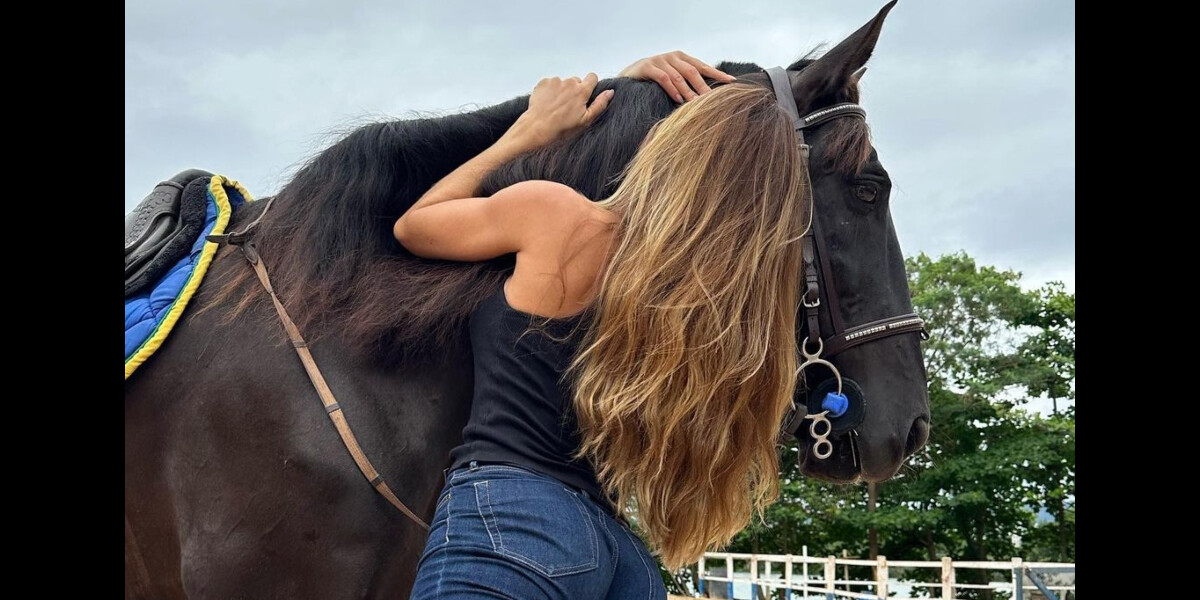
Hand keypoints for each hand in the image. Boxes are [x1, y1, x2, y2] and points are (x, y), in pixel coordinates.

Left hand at [506, 73, 613, 148]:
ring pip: (563, 83)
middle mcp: (569, 82)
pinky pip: (550, 84)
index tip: (585, 95)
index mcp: (582, 91)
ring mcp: (555, 81)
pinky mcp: (543, 83)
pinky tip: (548, 103)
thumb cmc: (562, 128)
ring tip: (556, 107)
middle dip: (574, 90)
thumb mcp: (585, 120)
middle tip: (569, 106)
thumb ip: (600, 104)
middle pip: (576, 81)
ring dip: (561, 91)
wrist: (537, 128)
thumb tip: (610, 92)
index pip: (592, 77)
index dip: (590, 85)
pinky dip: (550, 91)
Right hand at [619, 51, 735, 102]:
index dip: (717, 74)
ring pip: (678, 76)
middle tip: (712, 100)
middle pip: (692, 71)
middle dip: (703, 86)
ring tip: (696, 104)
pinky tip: (678, 99)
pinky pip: (663, 78)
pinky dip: (672, 89)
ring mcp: (659, 60)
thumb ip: (687, 82)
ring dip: (688, 92)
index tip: (731, 82)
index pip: (702, 66)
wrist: (628, 77)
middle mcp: (672, 56)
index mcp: (681, 58)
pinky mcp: (647, 66)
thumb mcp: (672, 78)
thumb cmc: (654, 81)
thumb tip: (708, 97)